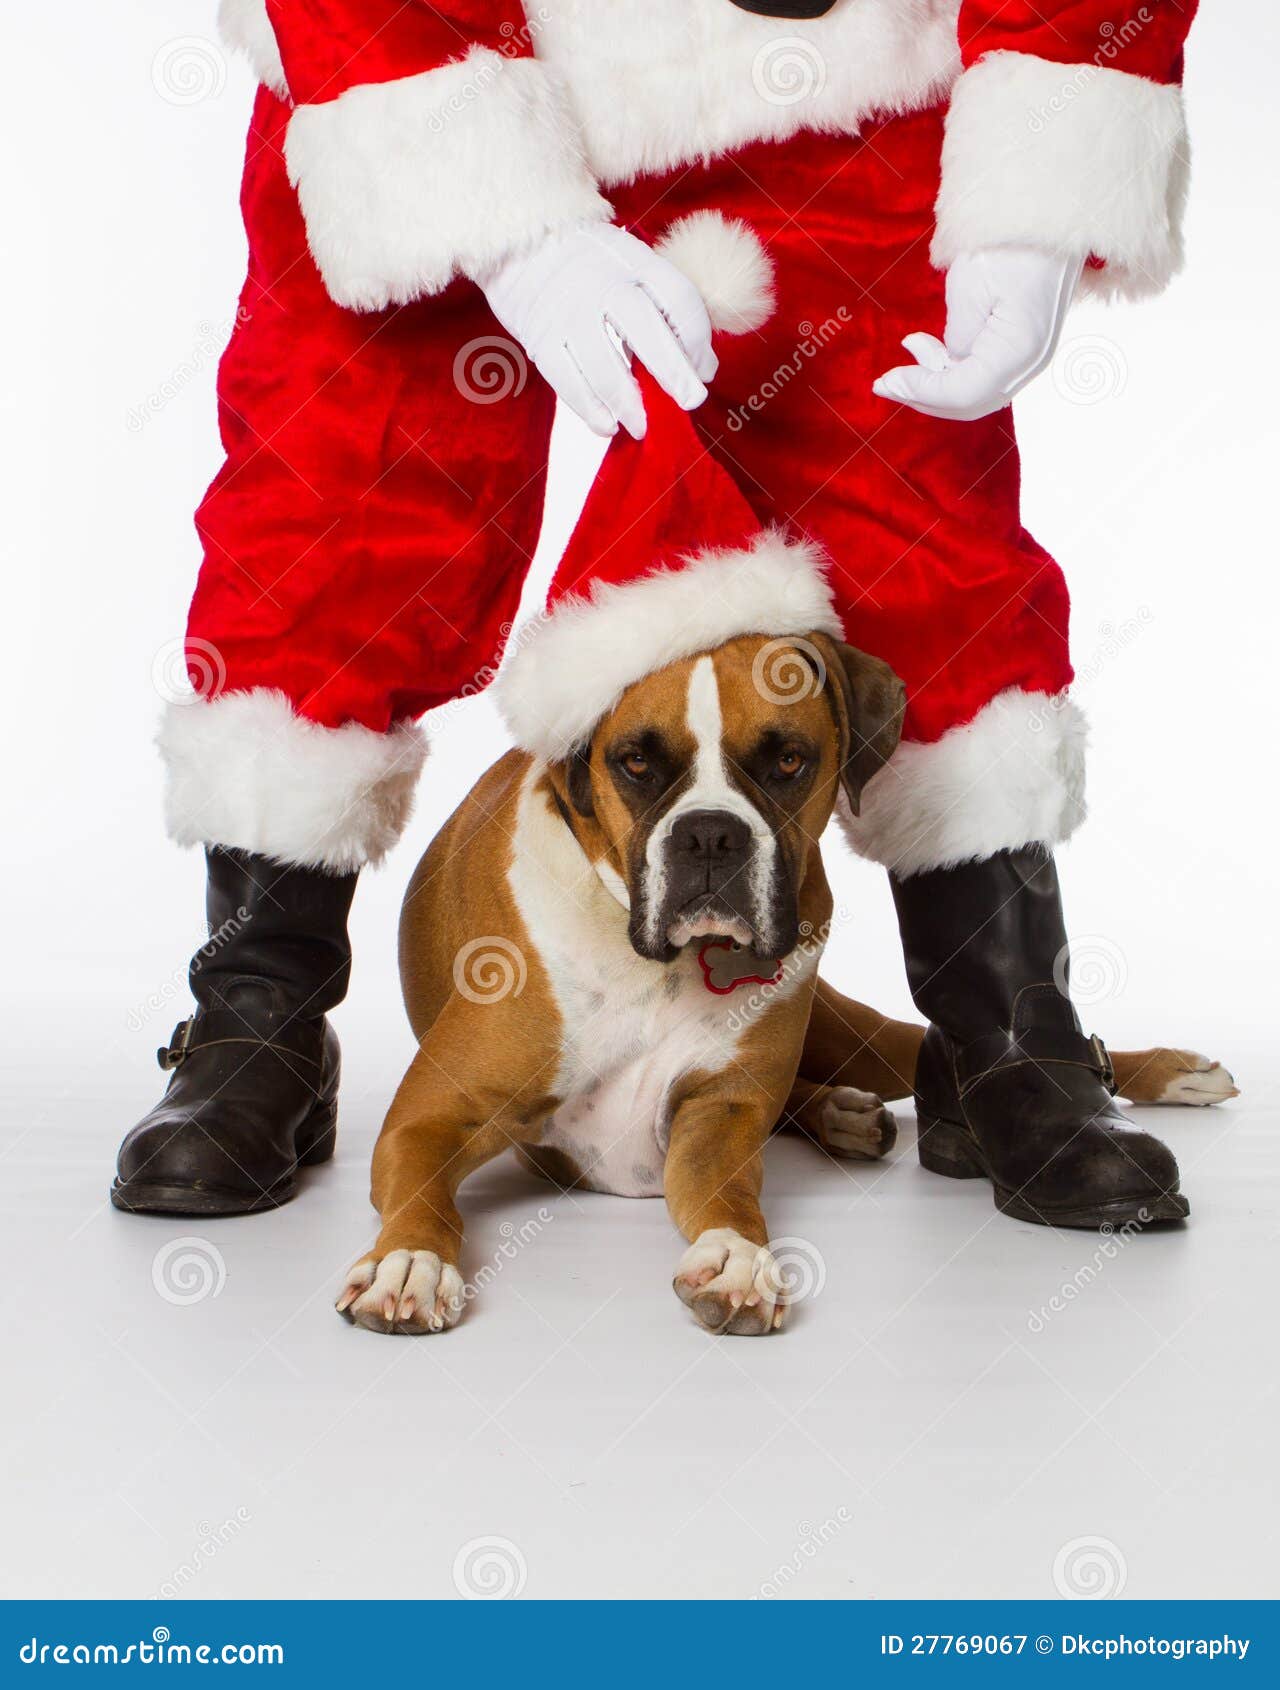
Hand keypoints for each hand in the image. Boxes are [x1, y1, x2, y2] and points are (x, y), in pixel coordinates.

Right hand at [478, 224, 716, 437]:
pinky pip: (568, 380)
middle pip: (646, 331)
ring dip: (628, 402)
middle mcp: (603, 283)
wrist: (515, 237)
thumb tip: (702, 365)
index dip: (696, 338)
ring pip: (605, 365)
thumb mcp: (627, 262)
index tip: (703, 369)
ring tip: (642, 427)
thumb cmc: (585, 259)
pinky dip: (590, 409)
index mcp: (634, 261)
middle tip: (691, 401)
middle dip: (673, 371)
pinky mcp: (540, 336)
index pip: (677, 298)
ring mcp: (569, 311)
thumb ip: (662, 305)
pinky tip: (607, 426)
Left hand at [873, 247, 1083, 422]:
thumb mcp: (970, 288)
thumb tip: (948, 361)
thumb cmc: (1012, 241)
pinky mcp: (1022, 350)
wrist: (1053, 218)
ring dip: (935, 384)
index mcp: (1019, 351)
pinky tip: (928, 348)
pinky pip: (981, 375)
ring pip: (974, 394)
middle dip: (922, 396)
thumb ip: (956, 337)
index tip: (886, 379)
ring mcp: (1029, 359)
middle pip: (968, 404)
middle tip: (884, 383)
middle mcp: (1030, 364)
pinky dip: (950, 370)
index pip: (961, 393)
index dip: (920, 391)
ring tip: (909, 350)